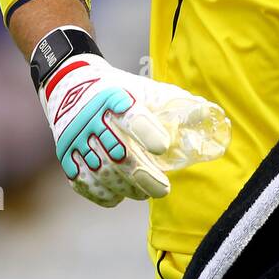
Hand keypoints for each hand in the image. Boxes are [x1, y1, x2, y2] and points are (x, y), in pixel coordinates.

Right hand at [39, 54, 230, 206]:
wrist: (70, 82)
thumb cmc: (120, 90)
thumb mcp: (146, 89)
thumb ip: (175, 105)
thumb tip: (214, 118)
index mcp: (116, 97)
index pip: (132, 116)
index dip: (147, 132)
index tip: (163, 147)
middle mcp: (92, 116)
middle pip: (119, 152)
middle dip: (144, 175)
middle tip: (163, 189)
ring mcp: (75, 137)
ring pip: (102, 172)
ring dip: (126, 188)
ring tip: (144, 193)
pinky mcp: (65, 153)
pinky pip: (82, 181)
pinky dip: (102, 193)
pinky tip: (118, 195)